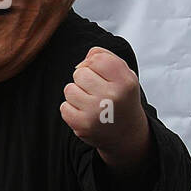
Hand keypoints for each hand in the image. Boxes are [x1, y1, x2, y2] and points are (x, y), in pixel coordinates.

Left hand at [61, 47, 151, 173]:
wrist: (127, 134)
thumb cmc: (122, 99)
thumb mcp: (124, 74)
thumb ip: (105, 57)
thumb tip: (84, 59)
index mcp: (125, 81)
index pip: (97, 58)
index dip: (95, 65)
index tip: (103, 76)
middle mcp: (112, 96)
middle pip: (80, 72)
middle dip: (85, 80)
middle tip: (98, 92)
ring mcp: (96, 112)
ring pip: (69, 89)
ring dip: (77, 94)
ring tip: (91, 102)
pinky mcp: (82, 125)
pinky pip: (64, 106)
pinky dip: (71, 109)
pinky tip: (85, 113)